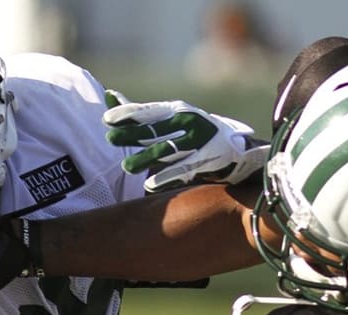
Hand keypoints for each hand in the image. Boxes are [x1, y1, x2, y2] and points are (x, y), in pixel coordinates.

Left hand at [103, 90, 268, 192]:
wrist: (240, 150)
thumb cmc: (197, 133)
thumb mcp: (171, 118)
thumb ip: (141, 113)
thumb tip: (109, 96)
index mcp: (177, 110)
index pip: (148, 111)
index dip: (128, 114)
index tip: (107, 119)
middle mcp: (188, 121)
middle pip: (155, 129)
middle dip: (132, 134)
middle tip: (110, 139)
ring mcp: (200, 140)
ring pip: (168, 150)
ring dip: (146, 158)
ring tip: (127, 167)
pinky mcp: (209, 160)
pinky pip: (184, 169)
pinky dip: (166, 177)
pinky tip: (149, 185)